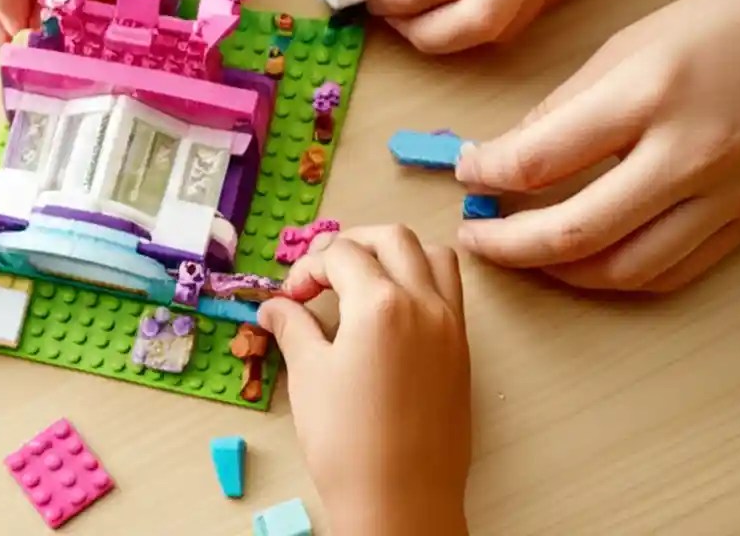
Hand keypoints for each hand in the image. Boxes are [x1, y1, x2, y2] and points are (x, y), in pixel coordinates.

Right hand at [258, 226, 469, 535]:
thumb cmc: (349, 444)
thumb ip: (293, 327)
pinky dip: (421, 280)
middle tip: (322, 272)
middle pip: (391, 238)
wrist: (400, 500)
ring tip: (363, 278)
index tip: (291, 296)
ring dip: (395, 253)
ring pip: (431, 255)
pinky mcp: (462, 352)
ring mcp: (451, 327)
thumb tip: (276, 307)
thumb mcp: (308, 376)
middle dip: (351, 243)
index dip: (307, 267)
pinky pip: (449, 291)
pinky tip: (390, 310)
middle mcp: (425, 305)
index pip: (342, 253)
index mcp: (382, 304)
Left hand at [455, 0, 739, 291]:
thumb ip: (564, 104)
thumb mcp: (632, 40)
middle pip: (572, 231)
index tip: (464, 170)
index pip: (536, 159)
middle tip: (472, 234)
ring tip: (521, 252)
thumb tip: (505, 152)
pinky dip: (617, 277)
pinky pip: (672, 273)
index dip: (483, 173)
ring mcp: (724, 194)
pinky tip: (584, 262)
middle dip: (504, 244)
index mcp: (647, 94)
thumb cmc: (731, 19)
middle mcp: (686, 153)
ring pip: (622, 269)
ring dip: (558, 271)